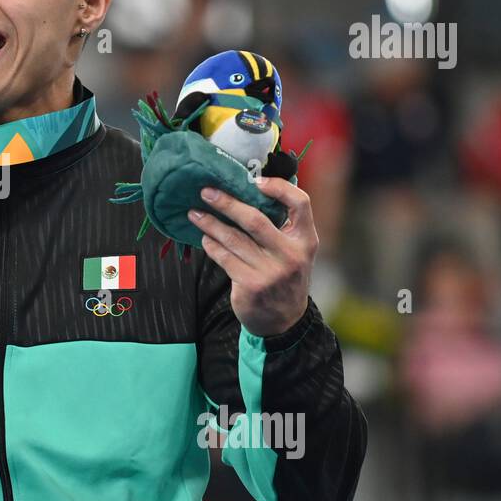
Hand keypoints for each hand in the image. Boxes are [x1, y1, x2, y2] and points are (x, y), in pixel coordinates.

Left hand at [187, 178, 317, 336]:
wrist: (284, 320)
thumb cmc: (284, 275)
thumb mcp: (295, 251)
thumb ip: (282, 226)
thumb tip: (249, 191)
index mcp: (306, 240)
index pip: (301, 204)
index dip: (279, 187)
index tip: (255, 180)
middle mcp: (291, 255)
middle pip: (255, 220)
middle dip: (227, 204)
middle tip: (206, 192)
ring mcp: (271, 272)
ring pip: (233, 239)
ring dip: (210, 224)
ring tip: (194, 214)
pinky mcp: (251, 285)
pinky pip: (225, 258)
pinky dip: (211, 245)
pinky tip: (204, 238)